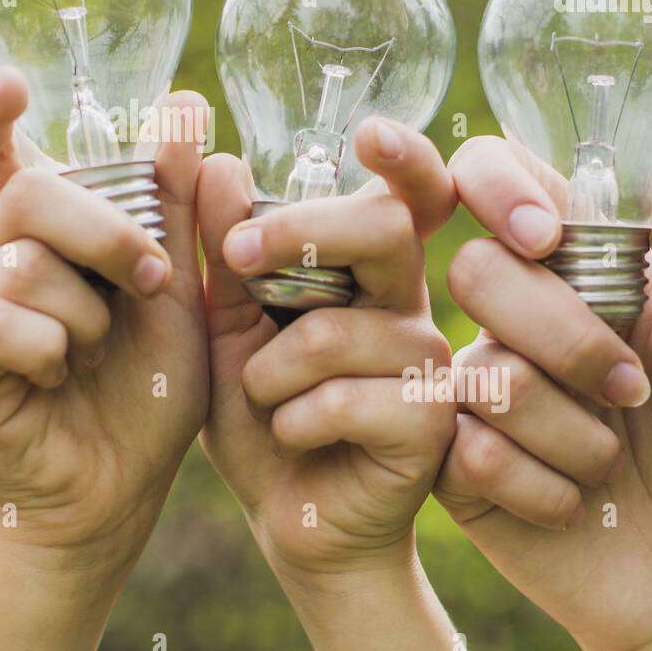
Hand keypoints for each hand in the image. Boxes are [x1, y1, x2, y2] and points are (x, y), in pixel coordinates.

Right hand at [0, 68, 209, 575]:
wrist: (120, 490)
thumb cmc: (148, 388)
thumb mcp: (180, 288)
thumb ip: (177, 202)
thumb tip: (182, 99)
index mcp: (44, 233)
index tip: (9, 85)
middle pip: (27, 193)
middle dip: (106, 231)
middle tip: (150, 280)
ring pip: (21, 263)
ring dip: (89, 312)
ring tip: (98, 354)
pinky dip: (54, 350)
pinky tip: (62, 380)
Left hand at [198, 118, 457, 580]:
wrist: (289, 517)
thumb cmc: (261, 412)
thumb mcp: (225, 324)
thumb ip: (221, 247)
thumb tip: (220, 161)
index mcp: (366, 267)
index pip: (408, 193)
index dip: (406, 158)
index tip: (370, 133)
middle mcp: (408, 300)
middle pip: (383, 228)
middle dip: (303, 230)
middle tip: (236, 256)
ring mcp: (428, 361)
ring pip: (336, 329)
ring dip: (268, 371)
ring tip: (263, 400)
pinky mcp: (431, 422)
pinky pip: (344, 398)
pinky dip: (291, 419)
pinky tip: (294, 437)